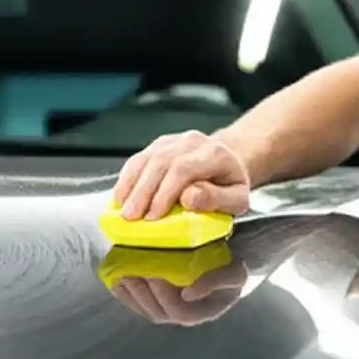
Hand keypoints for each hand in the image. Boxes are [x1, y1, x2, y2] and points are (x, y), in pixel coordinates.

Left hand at [107, 261, 248, 326]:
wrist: (224, 269)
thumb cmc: (229, 271)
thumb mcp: (234, 274)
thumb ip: (217, 281)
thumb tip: (189, 293)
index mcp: (201, 312)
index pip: (179, 310)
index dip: (165, 295)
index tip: (156, 273)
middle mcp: (183, 316)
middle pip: (157, 311)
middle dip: (143, 291)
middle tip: (134, 268)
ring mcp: (167, 311)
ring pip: (144, 309)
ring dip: (131, 292)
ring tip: (123, 271)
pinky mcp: (154, 304)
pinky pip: (136, 304)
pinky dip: (124, 292)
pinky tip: (115, 278)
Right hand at [113, 130, 251, 220]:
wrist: (228, 161)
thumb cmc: (230, 185)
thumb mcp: (237, 199)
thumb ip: (217, 199)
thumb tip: (189, 199)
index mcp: (215, 154)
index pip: (184, 169)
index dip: (165, 192)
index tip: (153, 216)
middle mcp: (192, 142)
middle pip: (160, 162)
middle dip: (143, 192)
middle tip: (131, 217)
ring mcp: (173, 141)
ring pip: (146, 159)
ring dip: (131, 186)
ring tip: (122, 209)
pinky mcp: (158, 145)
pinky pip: (138, 159)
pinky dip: (127, 179)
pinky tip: (120, 196)